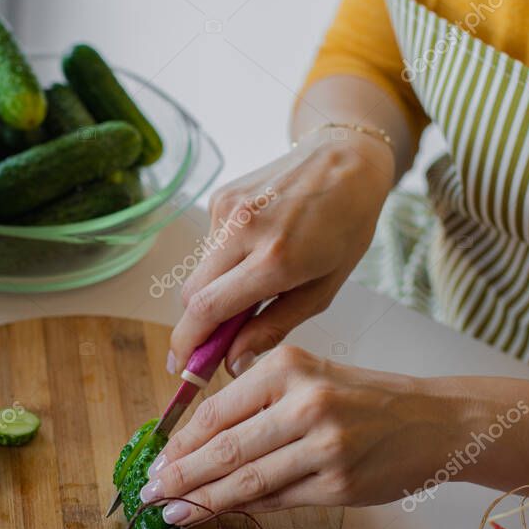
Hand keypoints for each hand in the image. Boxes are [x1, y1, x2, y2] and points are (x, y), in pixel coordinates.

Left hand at [139, 346, 462, 524]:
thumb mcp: (308, 378)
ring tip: (173, 510)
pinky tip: (219, 512)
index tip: (155, 461)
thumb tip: (196, 445)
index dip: (179, 442)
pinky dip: (244, 507)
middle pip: (224, 448)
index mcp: (288, 366)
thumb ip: (256, 405)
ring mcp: (324, 446)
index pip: (217, 411)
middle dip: (180, 475)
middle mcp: (305, 402)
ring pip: (247, 479)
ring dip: (203, 499)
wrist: (432, 420)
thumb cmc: (362, 397)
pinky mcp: (340, 484)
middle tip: (150, 492)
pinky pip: (278, 499)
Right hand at [169, 128, 393, 376]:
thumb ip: (273, 328)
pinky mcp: (219, 197)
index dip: (189, 345)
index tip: (183, 369)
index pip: (208, 309)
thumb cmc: (345, 227)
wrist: (345, 159)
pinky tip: (253, 252)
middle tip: (210, 347)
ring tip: (251, 287)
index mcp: (277, 258)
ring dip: (213, 292)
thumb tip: (232, 360)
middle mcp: (244, 229)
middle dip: (194, 327)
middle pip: (192, 295)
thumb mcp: (323, 290)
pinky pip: (208, 247)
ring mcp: (227, 209)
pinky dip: (222, 262)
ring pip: (198, 272)